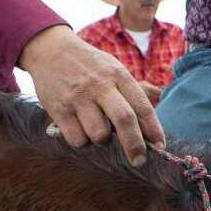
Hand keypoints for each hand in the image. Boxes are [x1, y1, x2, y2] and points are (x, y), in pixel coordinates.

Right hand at [19, 25, 163, 161]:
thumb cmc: (89, 65)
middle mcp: (100, 86)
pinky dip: (82, 142)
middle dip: (134, 145)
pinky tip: (80, 129)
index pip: (142, 106)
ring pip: (99, 134)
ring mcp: (78, 98)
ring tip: (98, 130)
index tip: (160, 146)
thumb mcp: (113, 68)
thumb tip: (156, 106)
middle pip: (124, 120)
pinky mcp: (59, 110)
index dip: (154, 129)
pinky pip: (77, 139)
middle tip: (139, 161)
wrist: (50, 50)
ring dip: (103, 141)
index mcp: (118, 75)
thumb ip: (132, 90)